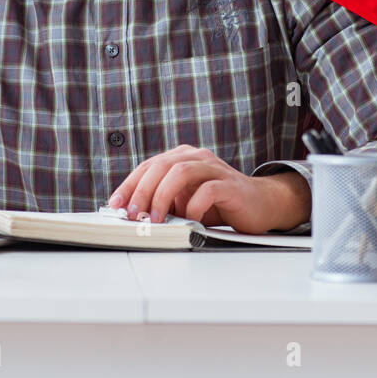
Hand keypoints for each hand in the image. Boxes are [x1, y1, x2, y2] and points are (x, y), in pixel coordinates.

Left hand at [107, 145, 304, 233]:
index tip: (115, 204)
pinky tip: (190, 220)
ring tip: (154, 219)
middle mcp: (197, 157)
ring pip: (180, 172)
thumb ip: (164, 203)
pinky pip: (207, 190)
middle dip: (141, 191)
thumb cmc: (219, 204)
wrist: (260, 204)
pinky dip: (193, 206)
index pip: (148, 166)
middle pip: (161, 166)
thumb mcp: (184, 203)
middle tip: (132, 214)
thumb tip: (133, 214)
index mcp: (182, 158)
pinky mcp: (231, 185)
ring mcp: (214, 168)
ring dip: (162, 197)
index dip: (129, 184)